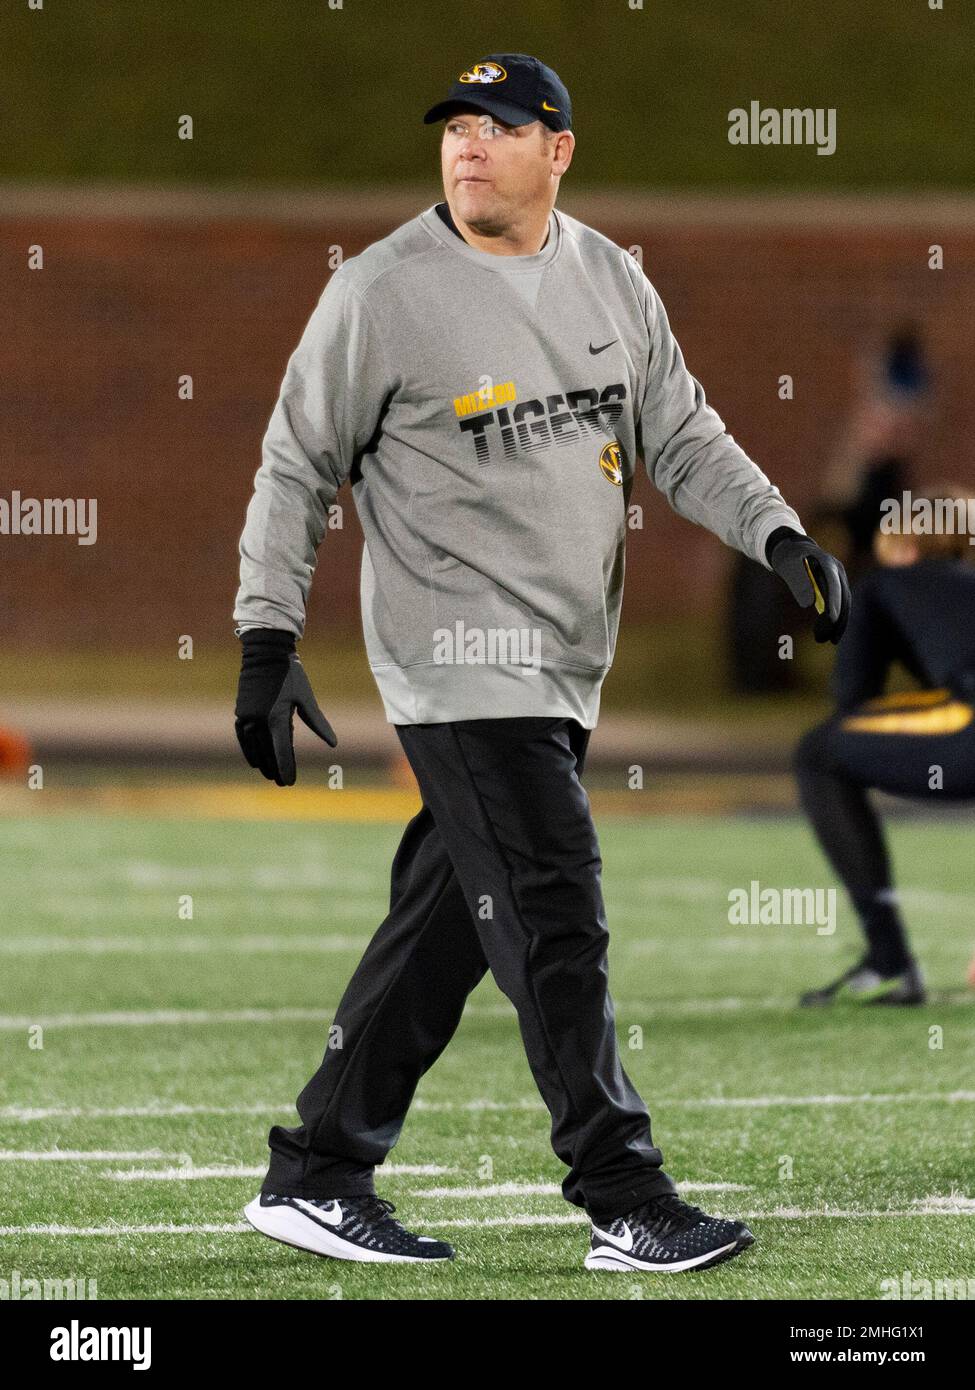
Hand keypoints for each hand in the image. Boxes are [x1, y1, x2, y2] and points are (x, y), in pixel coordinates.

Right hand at [234, 629, 336, 784]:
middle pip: (267, 752)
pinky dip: (249, 750)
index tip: (289, 782)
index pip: (282, 750)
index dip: (286, 768)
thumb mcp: (306, 698)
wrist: (265, 653)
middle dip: (275, 769)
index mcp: (277, 717)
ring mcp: (247, 717)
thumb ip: (317, 722)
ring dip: (262, 762)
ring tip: (270, 775)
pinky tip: (254, 761)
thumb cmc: (290, 674)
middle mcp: (259, 720)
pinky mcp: (241, 712)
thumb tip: (333, 743)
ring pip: (254, 747)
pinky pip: (243, 738)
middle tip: (283, 783)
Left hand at [767, 530, 850, 644]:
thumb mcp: (787, 566)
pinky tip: (830, 633)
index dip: (833, 603)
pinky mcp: (837, 586)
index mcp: (827, 563)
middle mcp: (838, 570)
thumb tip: (808, 604)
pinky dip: (837, 618)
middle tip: (830, 639)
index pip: (833, 585)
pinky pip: (841, 603)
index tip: (831, 621)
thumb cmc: (789, 557)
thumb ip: (797, 582)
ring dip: (840, 622)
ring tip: (830, 640)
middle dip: (838, 618)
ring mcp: (839, 578)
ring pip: (845, 602)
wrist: (794, 548)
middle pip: (844, 596)